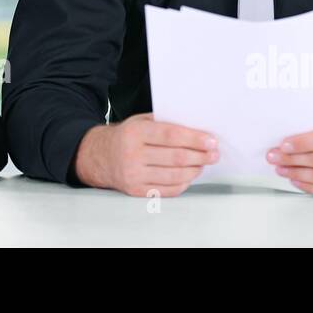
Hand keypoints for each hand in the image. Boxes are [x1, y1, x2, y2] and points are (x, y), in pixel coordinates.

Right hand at [74, 113, 218, 197]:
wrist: (99, 156)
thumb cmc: (125, 136)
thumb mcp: (139, 121)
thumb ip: (163, 123)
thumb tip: (196, 128)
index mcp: (135, 132)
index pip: (170, 135)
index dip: (194, 139)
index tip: (211, 141)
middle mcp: (132, 154)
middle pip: (175, 157)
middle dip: (200, 156)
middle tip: (214, 154)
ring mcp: (134, 175)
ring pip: (174, 175)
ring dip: (195, 170)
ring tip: (203, 164)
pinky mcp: (136, 190)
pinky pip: (167, 190)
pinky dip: (183, 183)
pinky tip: (189, 176)